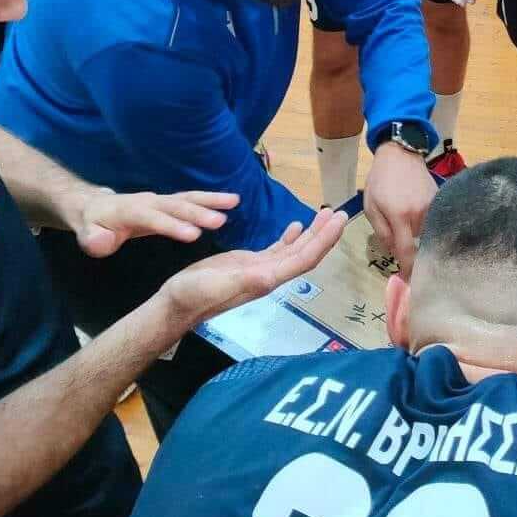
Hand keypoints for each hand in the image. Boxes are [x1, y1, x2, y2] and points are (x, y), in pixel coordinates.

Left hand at [72, 186, 237, 257]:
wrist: (96, 207)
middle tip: (220, 221)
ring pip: (187, 197)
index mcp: (129, 210)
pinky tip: (231, 200)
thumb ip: (94, 239)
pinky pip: (191, 198)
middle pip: (174, 205)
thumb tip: (103, 241)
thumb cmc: (94, 226)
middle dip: (197, 212)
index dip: (172, 225)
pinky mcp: (169, 201)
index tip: (194, 235)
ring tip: (234, 201)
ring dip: (210, 200)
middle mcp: (148, 200)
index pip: (152, 218)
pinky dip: (211, 198)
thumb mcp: (87, 235)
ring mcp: (160, 198)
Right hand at [158, 208, 346, 329]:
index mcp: (268, 279)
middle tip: (340, 212)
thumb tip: (270, 277)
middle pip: (305, 253)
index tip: (339, 222)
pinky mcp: (249, 264)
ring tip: (325, 214)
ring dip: (311, 233)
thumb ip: (245, 281)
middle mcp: (270, 275)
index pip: (305, 259)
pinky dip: (290, 237)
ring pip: (294, 250)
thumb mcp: (219, 285)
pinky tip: (296, 226)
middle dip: (324, 234)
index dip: (324, 241)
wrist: (176, 304)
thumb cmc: (195, 295)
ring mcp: (261, 269)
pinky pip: (277, 250)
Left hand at [364, 142, 436, 272]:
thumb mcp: (371, 207)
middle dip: (413, 253)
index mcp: (400, 216)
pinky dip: (427, 227)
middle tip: (407, 258)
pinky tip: (419, 222)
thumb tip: (394, 253)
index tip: (409, 284)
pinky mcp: (440, 201)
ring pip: (427, 234)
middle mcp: (420, 214)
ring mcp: (433, 207)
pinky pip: (434, 222)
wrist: (400, 154)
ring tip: (410, 233)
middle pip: (419, 244)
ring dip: (419, 238)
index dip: (409, 270)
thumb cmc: (380, 180)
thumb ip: (382, 233)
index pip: (407, 252)